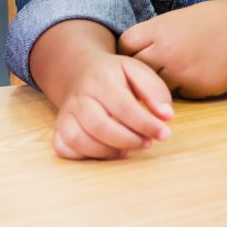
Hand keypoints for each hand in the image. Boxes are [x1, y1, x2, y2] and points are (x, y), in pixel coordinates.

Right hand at [50, 51, 171, 160]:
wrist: (80, 71)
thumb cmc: (115, 75)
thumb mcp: (137, 71)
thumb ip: (155, 90)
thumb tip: (167, 116)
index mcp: (100, 79)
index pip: (123, 107)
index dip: (145, 124)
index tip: (164, 134)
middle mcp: (79, 97)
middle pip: (100, 126)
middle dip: (129, 140)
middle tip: (147, 142)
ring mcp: (66, 114)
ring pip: (80, 140)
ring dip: (108, 151)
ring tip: (128, 148)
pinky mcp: (59, 129)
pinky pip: (65, 149)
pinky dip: (85, 156)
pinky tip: (105, 150)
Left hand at [118, 1, 226, 98]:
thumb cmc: (225, 18)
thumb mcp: (186, 16)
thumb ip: (162, 31)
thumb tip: (144, 45)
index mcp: (161, 28)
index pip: (125, 44)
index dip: (127, 50)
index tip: (135, 52)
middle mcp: (167, 52)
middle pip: (135, 68)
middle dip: (139, 70)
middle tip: (149, 69)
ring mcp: (182, 73)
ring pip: (155, 85)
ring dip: (160, 82)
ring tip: (176, 71)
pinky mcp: (198, 89)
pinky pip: (181, 93)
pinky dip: (185, 88)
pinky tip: (200, 75)